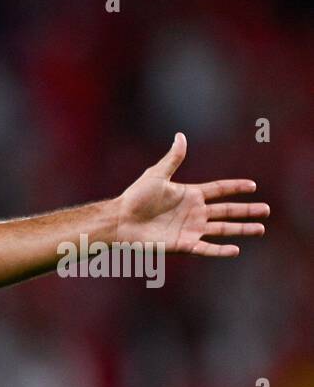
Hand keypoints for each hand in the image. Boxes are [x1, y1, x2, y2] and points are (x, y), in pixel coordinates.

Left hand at [114, 132, 268, 256]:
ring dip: (241, 230)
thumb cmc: (135, 197)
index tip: (253, 186)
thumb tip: (180, 135)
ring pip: (222, 229)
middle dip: (247, 211)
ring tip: (260, 229)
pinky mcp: (182, 244)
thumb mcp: (157, 175)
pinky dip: (220, 250)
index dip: (236, 187)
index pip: (219, 190)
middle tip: (266, 210)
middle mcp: (193, 212)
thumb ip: (173, 158)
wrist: (120, 220)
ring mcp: (190, 229)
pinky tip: (235, 249)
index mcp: (190, 194)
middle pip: (227, 211)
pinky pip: (206, 248)